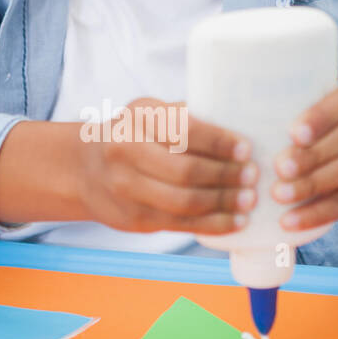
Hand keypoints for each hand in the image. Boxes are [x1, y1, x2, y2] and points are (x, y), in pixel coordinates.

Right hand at [76, 96, 258, 234]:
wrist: (84, 170)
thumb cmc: (133, 136)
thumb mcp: (150, 113)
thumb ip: (185, 117)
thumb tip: (239, 127)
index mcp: (137, 118)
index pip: (184, 130)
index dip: (219, 142)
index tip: (246, 149)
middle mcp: (126, 152)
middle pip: (185, 170)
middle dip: (225, 175)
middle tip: (252, 176)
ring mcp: (126, 189)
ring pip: (184, 202)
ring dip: (223, 203)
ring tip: (248, 200)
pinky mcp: (134, 219)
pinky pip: (180, 225)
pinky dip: (213, 225)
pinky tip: (235, 222)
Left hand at [272, 80, 337, 257]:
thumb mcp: (334, 124)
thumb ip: (309, 122)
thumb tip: (259, 130)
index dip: (321, 116)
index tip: (293, 134)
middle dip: (311, 154)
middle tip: (279, 168)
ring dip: (310, 184)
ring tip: (279, 194)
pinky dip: (316, 212)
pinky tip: (291, 220)